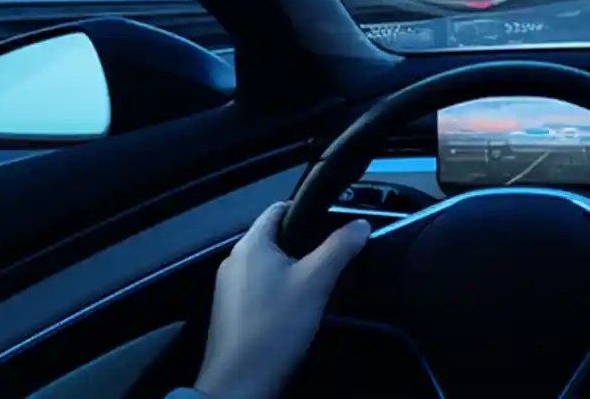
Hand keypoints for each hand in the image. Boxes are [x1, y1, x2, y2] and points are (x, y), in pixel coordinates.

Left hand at [194, 201, 371, 398]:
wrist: (240, 383)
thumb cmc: (276, 324)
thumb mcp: (316, 282)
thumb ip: (339, 248)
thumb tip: (361, 223)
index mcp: (250, 244)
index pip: (278, 209)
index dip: (307, 210)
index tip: (333, 222)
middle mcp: (233, 260)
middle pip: (273, 238)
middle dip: (303, 244)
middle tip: (332, 257)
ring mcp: (227, 288)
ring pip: (267, 265)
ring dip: (292, 270)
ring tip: (318, 284)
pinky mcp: (229, 312)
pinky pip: (258, 288)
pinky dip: (278, 290)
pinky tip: (295, 309)